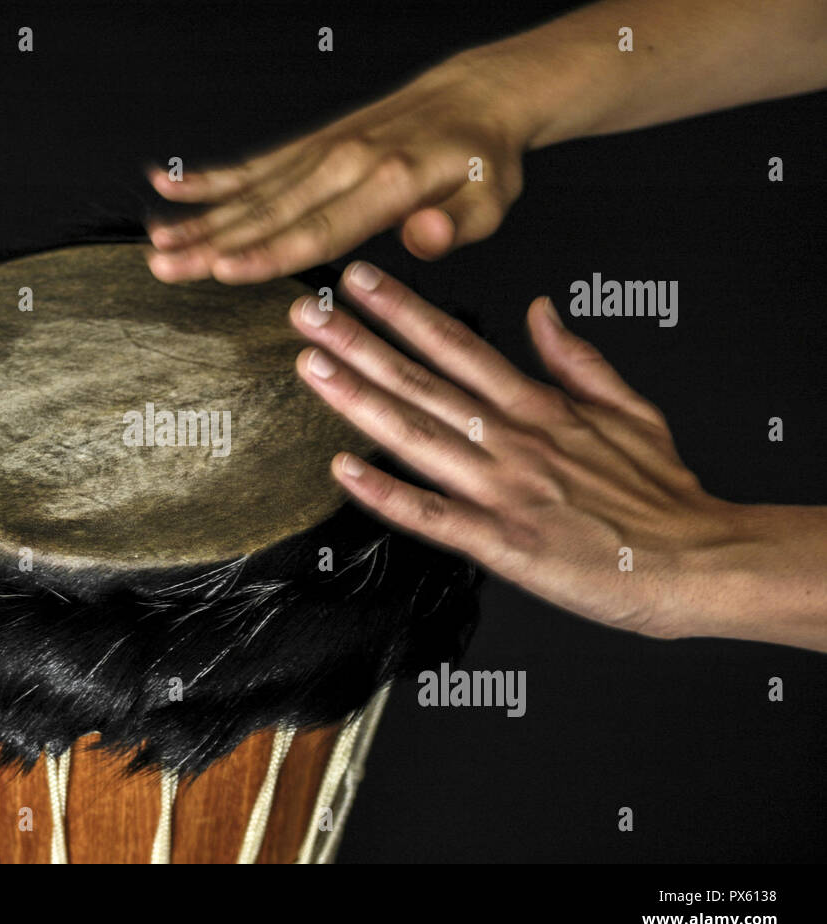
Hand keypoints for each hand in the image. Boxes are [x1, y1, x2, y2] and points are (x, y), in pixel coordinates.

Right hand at [145, 54, 531, 283]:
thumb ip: (454, 225)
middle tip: (163, 266)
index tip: (223, 271)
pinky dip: (211, 177)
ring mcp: (322, 151)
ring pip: (251, 191)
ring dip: (200, 217)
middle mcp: (344, 161)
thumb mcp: (491, 199)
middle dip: (211, 243)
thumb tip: (421, 238)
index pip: (317, 229)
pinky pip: (254, 164)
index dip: (267, 254)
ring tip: (156, 242)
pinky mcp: (312, 146)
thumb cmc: (483, 159)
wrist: (477, 96)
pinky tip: (169, 184)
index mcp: (386, 181)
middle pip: (268, 213)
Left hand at [291, 261, 760, 641]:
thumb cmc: (663, 493)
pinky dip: (388, 493)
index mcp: (539, 407)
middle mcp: (513, 439)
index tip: (362, 281)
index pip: (457, 344)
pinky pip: (434, 515)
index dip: (402, 310)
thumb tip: (540, 308)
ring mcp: (504, 489)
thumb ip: (577, 357)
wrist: (700, 559)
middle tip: (307, 312)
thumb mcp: (630, 407)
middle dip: (359, 343)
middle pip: (423, 380)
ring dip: (360, 400)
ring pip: (418, 435)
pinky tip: (345, 470)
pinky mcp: (503, 543)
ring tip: (313, 367)